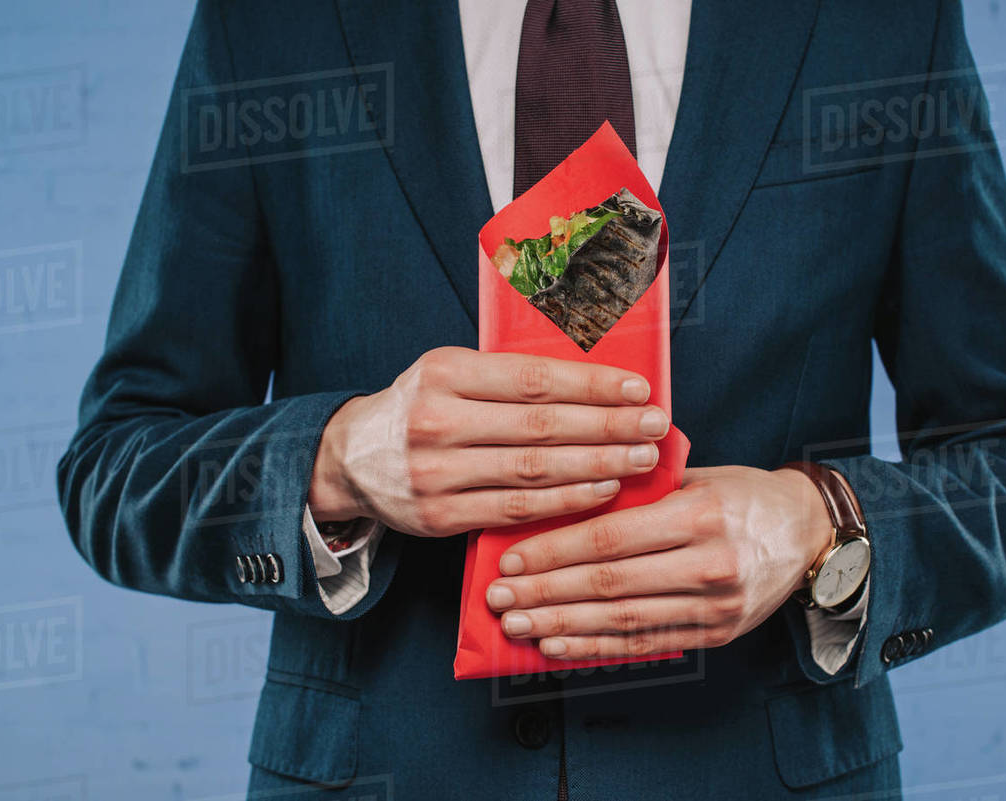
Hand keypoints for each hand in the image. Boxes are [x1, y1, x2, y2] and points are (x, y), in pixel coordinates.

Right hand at [307, 347, 669, 536]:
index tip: (639, 389)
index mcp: (444, 373)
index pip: (534, 380)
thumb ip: (509, 378)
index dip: (592, 385)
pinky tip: (603, 489)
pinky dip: (566, 500)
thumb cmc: (421, 406)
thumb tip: (598, 383)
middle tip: (655, 425)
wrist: (349, 458)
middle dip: (609, 426)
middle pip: (541, 426)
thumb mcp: (450, 373)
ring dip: (598, 465)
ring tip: (642, 458)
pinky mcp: (440, 517)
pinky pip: (517, 510)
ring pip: (535, 472)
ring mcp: (437, 474)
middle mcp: (437, 422)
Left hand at [484, 465, 836, 658]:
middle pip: (609, 584)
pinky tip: (560, 644)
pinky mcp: (718, 633)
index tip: (511, 560)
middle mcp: (710, 563)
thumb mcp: (696, 476)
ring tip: (517, 626)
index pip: (610, 537)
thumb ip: (638, 490)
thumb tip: (561, 502)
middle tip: (499, 600)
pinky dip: (599, 646)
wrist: (807, 532)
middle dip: (545, 593)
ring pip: (624, 620)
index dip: (554, 552)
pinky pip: (648, 644)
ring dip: (562, 624)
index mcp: (700, 514)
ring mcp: (717, 605)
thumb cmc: (741, 496)